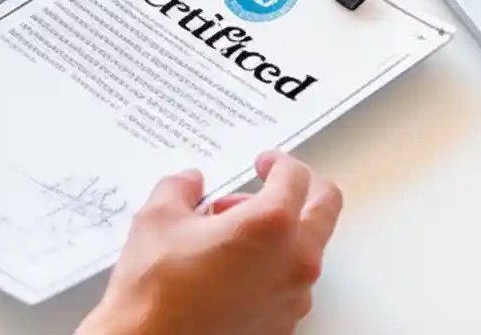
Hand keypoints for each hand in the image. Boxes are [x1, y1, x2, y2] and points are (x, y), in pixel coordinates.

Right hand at [79, 152, 343, 334]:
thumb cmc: (156, 291)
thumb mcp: (159, 217)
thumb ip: (181, 187)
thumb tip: (190, 183)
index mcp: (272, 225)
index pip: (295, 176)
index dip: (277, 162)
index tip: (264, 163)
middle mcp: (295, 261)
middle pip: (324, 208)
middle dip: (301, 188)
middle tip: (272, 186)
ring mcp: (294, 297)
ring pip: (307, 248)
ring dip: (280, 231)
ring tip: (231, 233)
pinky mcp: (284, 324)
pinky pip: (290, 284)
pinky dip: (271, 266)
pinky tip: (231, 268)